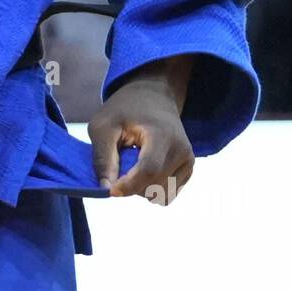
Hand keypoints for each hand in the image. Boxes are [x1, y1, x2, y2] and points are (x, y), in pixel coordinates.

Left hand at [88, 56, 195, 203]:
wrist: (154, 96)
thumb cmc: (125, 110)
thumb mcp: (103, 126)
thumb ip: (103, 157)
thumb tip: (107, 189)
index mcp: (162, 135)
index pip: (149, 171)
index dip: (128, 186)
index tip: (110, 189)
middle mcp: (182, 150)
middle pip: (154, 186)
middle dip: (131, 186)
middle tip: (119, 165)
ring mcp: (188, 161)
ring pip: (161, 194)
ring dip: (141, 188)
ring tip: (133, 164)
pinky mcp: (188, 168)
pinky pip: (167, 193)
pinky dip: (151, 188)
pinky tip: (144, 168)